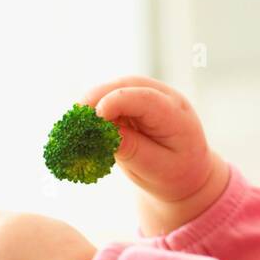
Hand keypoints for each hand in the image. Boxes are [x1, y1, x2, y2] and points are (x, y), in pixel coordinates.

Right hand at [79, 74, 215, 205]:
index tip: (95, 116)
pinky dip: (95, 109)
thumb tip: (105, 133)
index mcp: (177, 116)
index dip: (118, 102)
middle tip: (75, 117)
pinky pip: (110, 97)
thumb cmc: (174, 174)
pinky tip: (83, 125)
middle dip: (98, 97)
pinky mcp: (135, 101)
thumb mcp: (157, 169)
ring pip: (115, 88)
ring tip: (75, 124)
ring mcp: (150, 95)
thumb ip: (134, 150)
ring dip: (93, 102)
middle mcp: (165, 98)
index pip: (147, 99)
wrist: (185, 173)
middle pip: (127, 86)